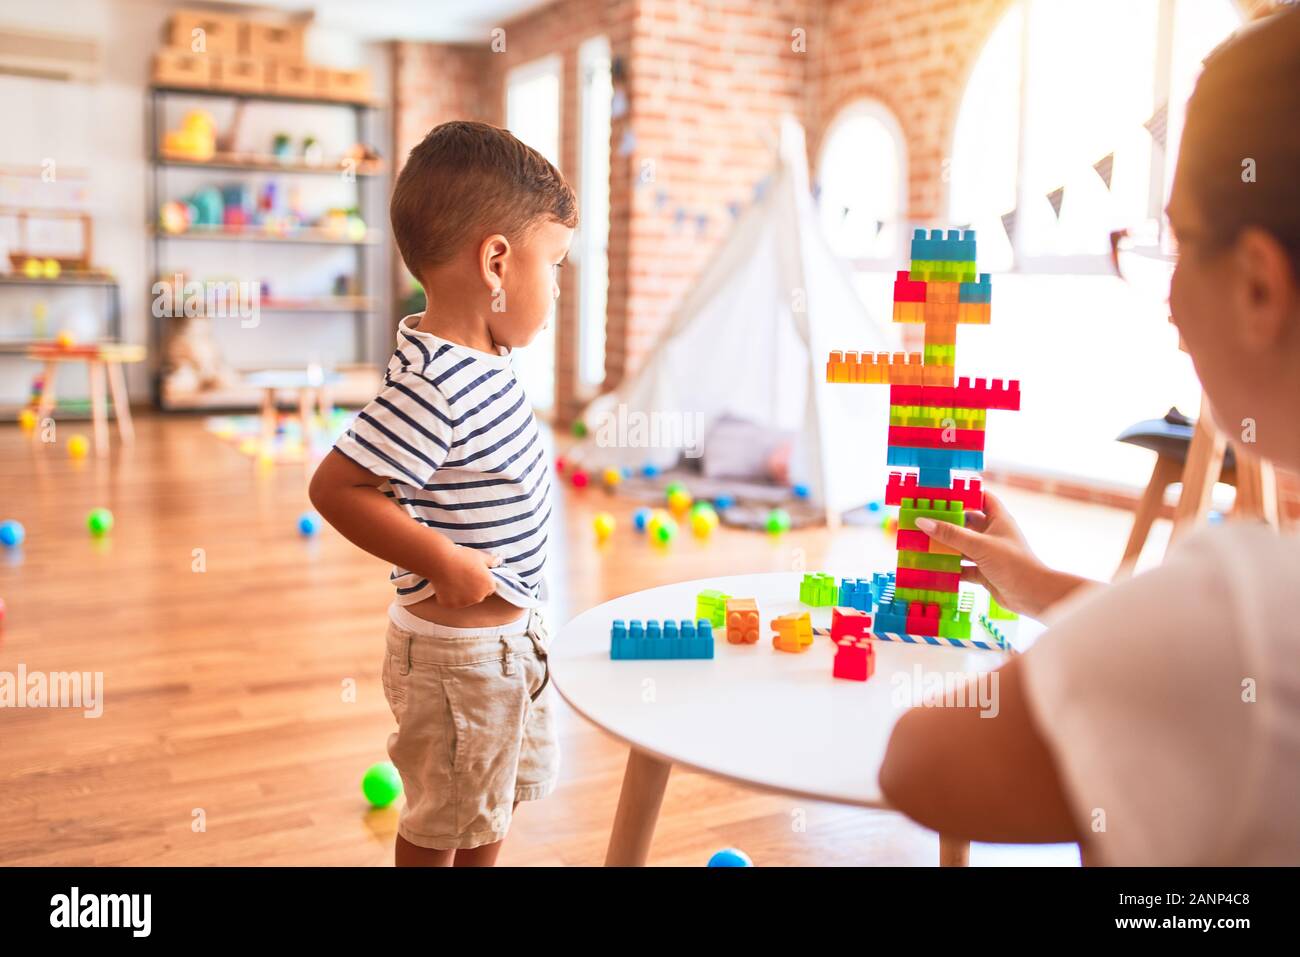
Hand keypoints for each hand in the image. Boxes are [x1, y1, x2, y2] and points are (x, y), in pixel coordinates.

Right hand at [430, 545, 501, 607]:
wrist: (441, 561)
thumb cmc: (462, 557)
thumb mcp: (480, 556)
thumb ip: (491, 561)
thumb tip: (499, 561)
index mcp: (488, 586)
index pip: (488, 588)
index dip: (481, 581)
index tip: (473, 575)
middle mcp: (478, 597)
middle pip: (477, 596)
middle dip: (472, 589)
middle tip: (462, 576)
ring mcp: (464, 603)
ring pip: (464, 600)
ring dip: (460, 594)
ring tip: (453, 580)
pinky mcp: (450, 605)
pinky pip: (451, 602)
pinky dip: (448, 597)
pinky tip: (445, 585)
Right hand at [913, 491, 1085, 618]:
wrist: (1033, 596)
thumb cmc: (1013, 563)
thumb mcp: (979, 545)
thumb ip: (951, 534)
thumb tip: (923, 521)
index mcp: (999, 520)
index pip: (982, 498)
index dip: (965, 494)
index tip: (942, 493)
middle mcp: (994, 534)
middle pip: (967, 523)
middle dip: (948, 523)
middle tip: (925, 519)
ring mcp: (989, 554)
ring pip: (963, 547)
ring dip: (946, 547)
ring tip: (923, 543)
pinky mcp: (985, 572)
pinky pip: (964, 567)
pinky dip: (951, 569)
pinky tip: (935, 569)